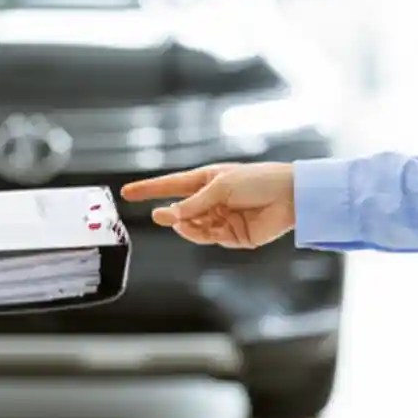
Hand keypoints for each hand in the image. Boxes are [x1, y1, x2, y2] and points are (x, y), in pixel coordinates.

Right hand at [121, 163, 295, 248]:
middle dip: (168, 213)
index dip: (148, 189)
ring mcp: (221, 218)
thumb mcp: (221, 186)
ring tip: (179, 221)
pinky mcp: (233, 236)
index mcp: (207, 180)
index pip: (170, 185)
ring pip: (192, 227)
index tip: (126, 192)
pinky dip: (199, 234)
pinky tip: (196, 228)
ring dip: (184, 225)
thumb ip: (194, 203)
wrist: (291, 196)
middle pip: (180, 210)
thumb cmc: (258, 180)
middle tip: (158, 216)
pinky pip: (208, 237)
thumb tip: (170, 215)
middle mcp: (212, 200)